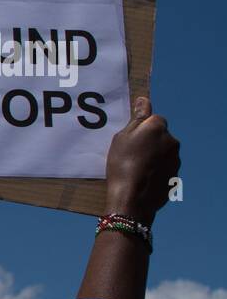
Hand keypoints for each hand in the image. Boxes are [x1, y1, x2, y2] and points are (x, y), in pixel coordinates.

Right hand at [104, 96, 179, 223]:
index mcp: (157, 127)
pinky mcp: (175, 176)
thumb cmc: (122, 164)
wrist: (132, 198)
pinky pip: (164, 168)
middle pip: (160, 135)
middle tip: (129, 154)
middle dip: (148, 142)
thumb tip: (144, 101)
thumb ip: (136, 119)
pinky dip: (156, 171)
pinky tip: (142, 179)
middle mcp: (171, 140)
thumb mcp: (122, 138)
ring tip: (135, 169)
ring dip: (153, 156)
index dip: (140, 128)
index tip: (129, 139)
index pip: (153, 118)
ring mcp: (175, 159)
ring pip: (163, 152)